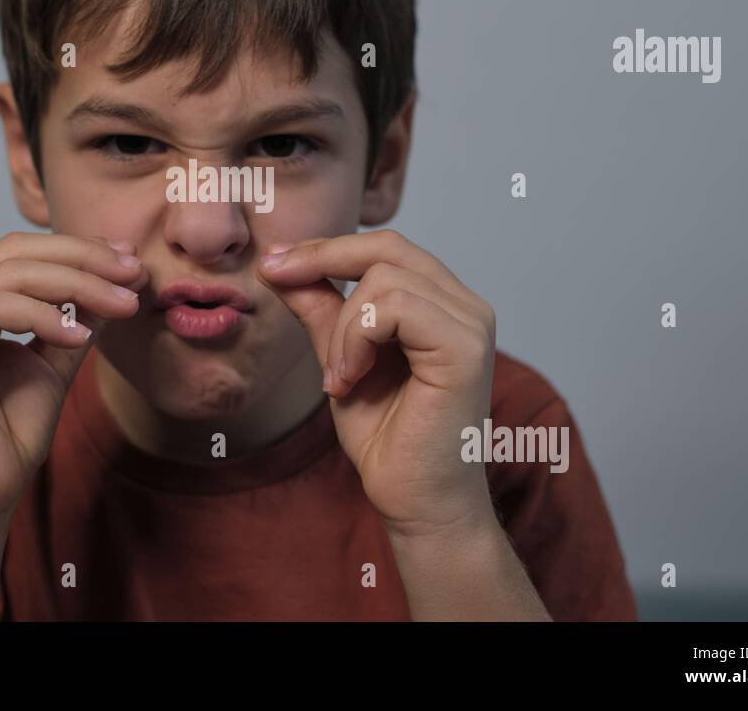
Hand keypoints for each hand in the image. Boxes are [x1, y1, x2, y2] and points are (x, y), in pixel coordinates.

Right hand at [0, 232, 147, 539]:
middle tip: (133, 272)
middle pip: (15, 253)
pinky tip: (80, 336)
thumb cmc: (5, 440)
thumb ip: (73, 321)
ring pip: (9, 275)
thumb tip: (112, 280)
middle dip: (83, 258)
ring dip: (76, 284)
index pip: (21, 253)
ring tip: (122, 305)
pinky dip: (43, 316)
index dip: (77, 250)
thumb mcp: (53, 367)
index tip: (130, 262)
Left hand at [257, 230, 497, 538]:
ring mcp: (471, 325)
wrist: (413, 501)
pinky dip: (357, 339)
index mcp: (443, 304)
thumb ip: (320, 309)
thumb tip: (280, 264)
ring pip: (385, 276)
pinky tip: (349, 380)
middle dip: (323, 258)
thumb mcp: (339, 357)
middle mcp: (466, 307)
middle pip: (388, 247)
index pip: (386, 248)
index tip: (276, 262)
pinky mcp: (465, 348)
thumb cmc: (386, 438)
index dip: (328, 248)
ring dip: (342, 327)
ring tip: (338, 376)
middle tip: (277, 278)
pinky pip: (394, 307)